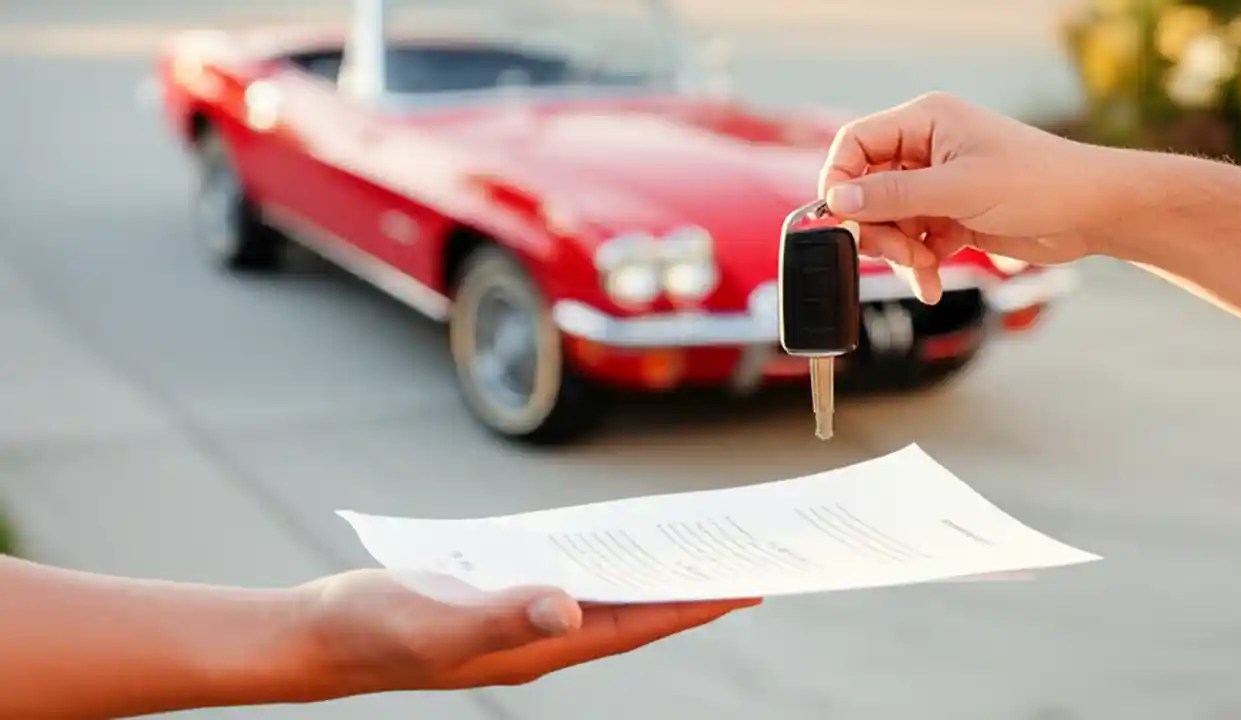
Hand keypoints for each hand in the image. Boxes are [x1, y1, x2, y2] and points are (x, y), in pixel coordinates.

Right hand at [296, 569, 759, 695]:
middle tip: (733, 557)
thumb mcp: (439, 624)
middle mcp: (537, 637)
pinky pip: (560, 575)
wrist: (322, 635)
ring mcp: (517, 617)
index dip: (690, 608)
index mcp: (537, 649)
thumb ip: (503, 616)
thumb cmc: (374, 633)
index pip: (634, 626)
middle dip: (681, 588)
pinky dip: (591, 557)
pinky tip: (604, 536)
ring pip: (597, 593)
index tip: (743, 589)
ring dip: (640, 571)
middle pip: (627, 610)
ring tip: (685, 544)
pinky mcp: (494, 595)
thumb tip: (569, 606)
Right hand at [819, 92, 1118, 303]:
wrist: (1094, 212)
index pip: (855, 143)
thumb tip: (837, 201)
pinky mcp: (951, 215)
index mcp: (925, 122)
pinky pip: (913, 242)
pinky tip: (931, 282)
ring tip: (924, 268)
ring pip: (888, 222)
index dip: (839, 180)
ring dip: (899, 252)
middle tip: (897, 253)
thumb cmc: (1039, 182)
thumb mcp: (959, 189)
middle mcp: (925, 149)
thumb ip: (893, 195)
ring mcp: (937, 185)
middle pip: (866, 190)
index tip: (839, 219)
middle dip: (877, 228)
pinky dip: (918, 264)